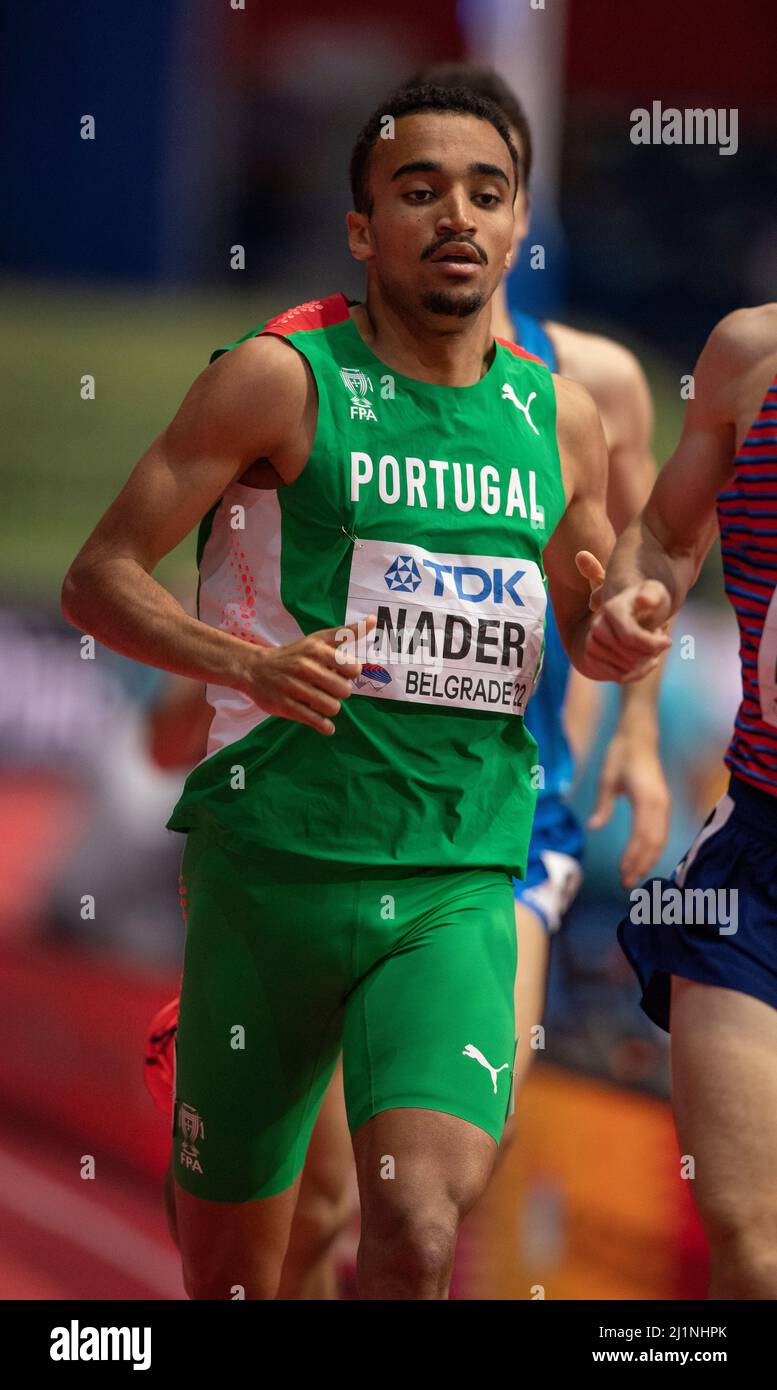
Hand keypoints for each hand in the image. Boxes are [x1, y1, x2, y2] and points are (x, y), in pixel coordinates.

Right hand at [239, 615, 376, 734]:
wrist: (255, 669)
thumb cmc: (293, 654)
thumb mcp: (317, 639)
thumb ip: (345, 632)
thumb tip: (373, 620)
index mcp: (316, 650)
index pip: (353, 668)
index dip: (349, 673)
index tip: (339, 672)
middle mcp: (306, 667)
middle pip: (345, 690)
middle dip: (340, 692)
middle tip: (328, 688)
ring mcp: (295, 688)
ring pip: (332, 707)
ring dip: (331, 707)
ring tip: (322, 701)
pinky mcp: (286, 706)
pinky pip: (316, 721)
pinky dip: (325, 726)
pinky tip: (325, 724)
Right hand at [584, 579, 671, 681]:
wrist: (635, 610)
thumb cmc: (650, 600)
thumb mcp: (656, 592)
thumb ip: (652, 595)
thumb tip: (642, 600)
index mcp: (611, 609)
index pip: (631, 637)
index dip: (653, 644)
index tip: (668, 642)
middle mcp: (597, 626)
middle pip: (630, 657)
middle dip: (650, 654)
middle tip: (658, 641)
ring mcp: (592, 643)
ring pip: (626, 670)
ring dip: (644, 663)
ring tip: (649, 647)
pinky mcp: (592, 658)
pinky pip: (619, 677)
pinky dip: (637, 674)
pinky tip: (646, 662)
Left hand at [588, 732, 670, 887]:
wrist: (639, 735)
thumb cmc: (621, 754)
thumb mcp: (606, 778)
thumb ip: (603, 805)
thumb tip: (594, 827)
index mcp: (647, 800)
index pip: (642, 836)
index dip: (633, 857)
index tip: (622, 873)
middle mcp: (660, 805)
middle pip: (654, 843)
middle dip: (641, 865)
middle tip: (626, 884)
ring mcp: (664, 804)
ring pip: (660, 839)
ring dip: (648, 859)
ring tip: (634, 877)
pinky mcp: (663, 804)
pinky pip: (661, 831)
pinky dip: (653, 848)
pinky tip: (643, 859)